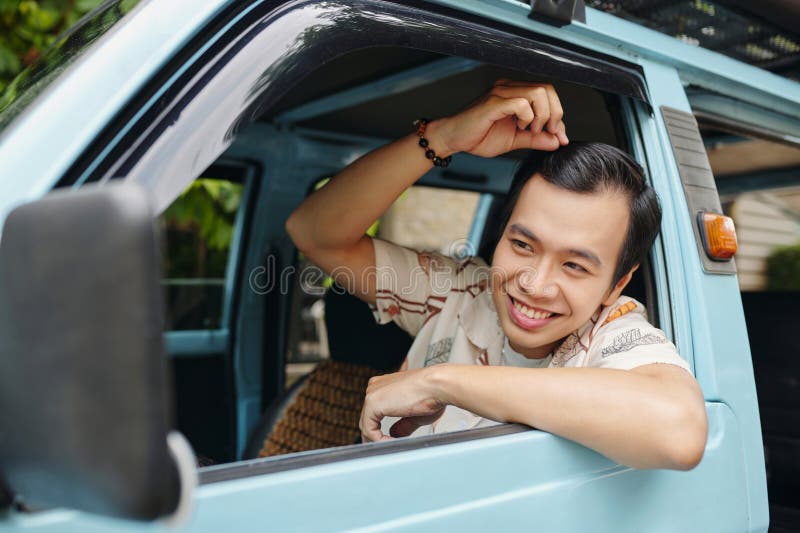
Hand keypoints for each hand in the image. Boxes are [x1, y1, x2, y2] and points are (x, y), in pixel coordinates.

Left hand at [359, 367, 446, 441]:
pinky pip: (369, 430)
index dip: (380, 430)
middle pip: (368, 419)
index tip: (391, 441)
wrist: (437, 385)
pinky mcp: (372, 402)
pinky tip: (392, 442)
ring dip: (378, 440)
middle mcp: (375, 387)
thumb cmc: (431, 393)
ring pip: (366, 425)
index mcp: (384, 386)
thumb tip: (394, 434)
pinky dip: (379, 440)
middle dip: (376, 436)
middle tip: (389, 447)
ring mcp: (372, 394)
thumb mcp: (414, 414)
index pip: (374, 413)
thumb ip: (402, 425)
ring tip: (393, 446)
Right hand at [430, 80, 568, 157]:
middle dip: (554, 114)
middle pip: (547, 90)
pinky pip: (521, 103)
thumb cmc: (478, 136)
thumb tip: (557, 141)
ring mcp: (501, 92)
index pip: (547, 94)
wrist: (453, 139)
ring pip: (538, 93)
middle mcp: (509, 88)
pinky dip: (527, 117)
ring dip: (542, 115)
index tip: (558, 136)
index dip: (558, 115)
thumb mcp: (515, 140)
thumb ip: (536, 139)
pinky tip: (519, 127)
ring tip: (531, 130)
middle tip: (548, 132)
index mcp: (515, 93)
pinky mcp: (494, 102)